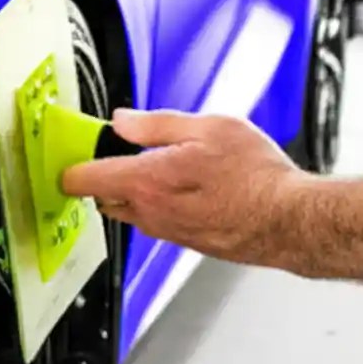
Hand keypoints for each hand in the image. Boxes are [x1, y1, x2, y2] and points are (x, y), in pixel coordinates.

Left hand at [62, 109, 314, 264]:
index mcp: (147, 181)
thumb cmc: (257, 176)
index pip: (85, 180)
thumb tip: (122, 121)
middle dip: (103, 176)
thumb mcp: (208, 127)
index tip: (71, 153)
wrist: (290, 220)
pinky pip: (156, 220)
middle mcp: (150, 212)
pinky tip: (186, 188)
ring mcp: (166, 231)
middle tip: (118, 152)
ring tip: (162, 167)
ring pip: (130, 210)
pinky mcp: (184, 242)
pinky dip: (158, 204)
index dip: (72, 165)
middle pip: (103, 197)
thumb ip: (156, 123)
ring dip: (133, 191)